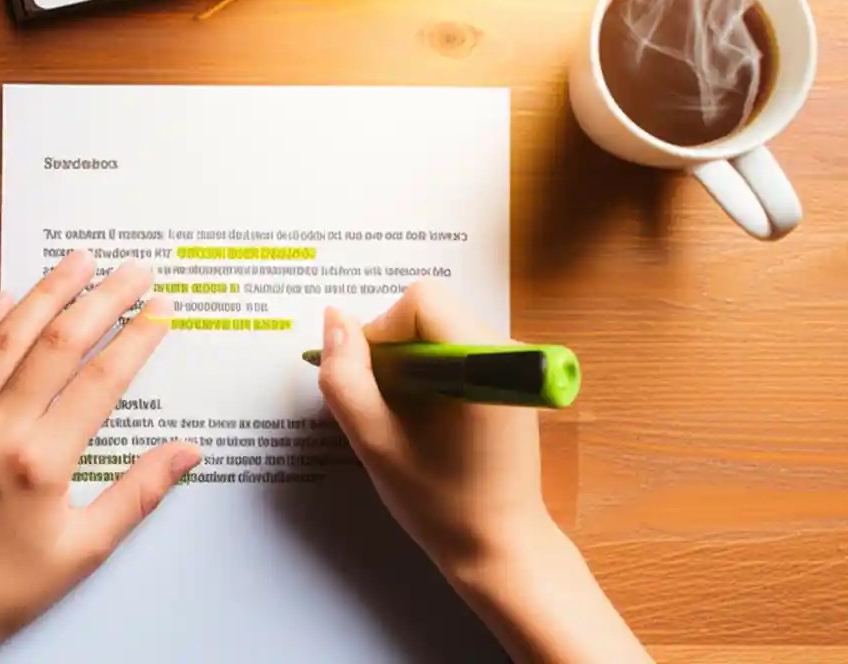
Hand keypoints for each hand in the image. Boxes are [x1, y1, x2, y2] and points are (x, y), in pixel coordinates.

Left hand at [0, 252, 200, 663]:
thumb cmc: (6, 587)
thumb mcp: (85, 550)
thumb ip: (138, 494)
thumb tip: (186, 452)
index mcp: (42, 462)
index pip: (102, 379)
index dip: (137, 338)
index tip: (161, 310)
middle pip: (59, 344)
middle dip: (102, 300)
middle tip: (132, 270)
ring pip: (6, 338)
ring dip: (45, 294)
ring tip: (78, 262)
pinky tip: (3, 296)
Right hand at [319, 280, 649, 662]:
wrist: (498, 546)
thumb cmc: (440, 502)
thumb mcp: (376, 444)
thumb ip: (347, 379)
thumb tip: (335, 318)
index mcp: (482, 362)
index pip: (421, 300)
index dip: (383, 332)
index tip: (374, 384)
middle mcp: (506, 351)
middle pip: (429, 310)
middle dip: (394, 350)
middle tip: (387, 408)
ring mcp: (512, 364)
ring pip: (437, 329)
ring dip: (409, 364)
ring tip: (407, 420)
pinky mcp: (508, 379)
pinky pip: (453, 349)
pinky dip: (428, 373)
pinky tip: (426, 421)